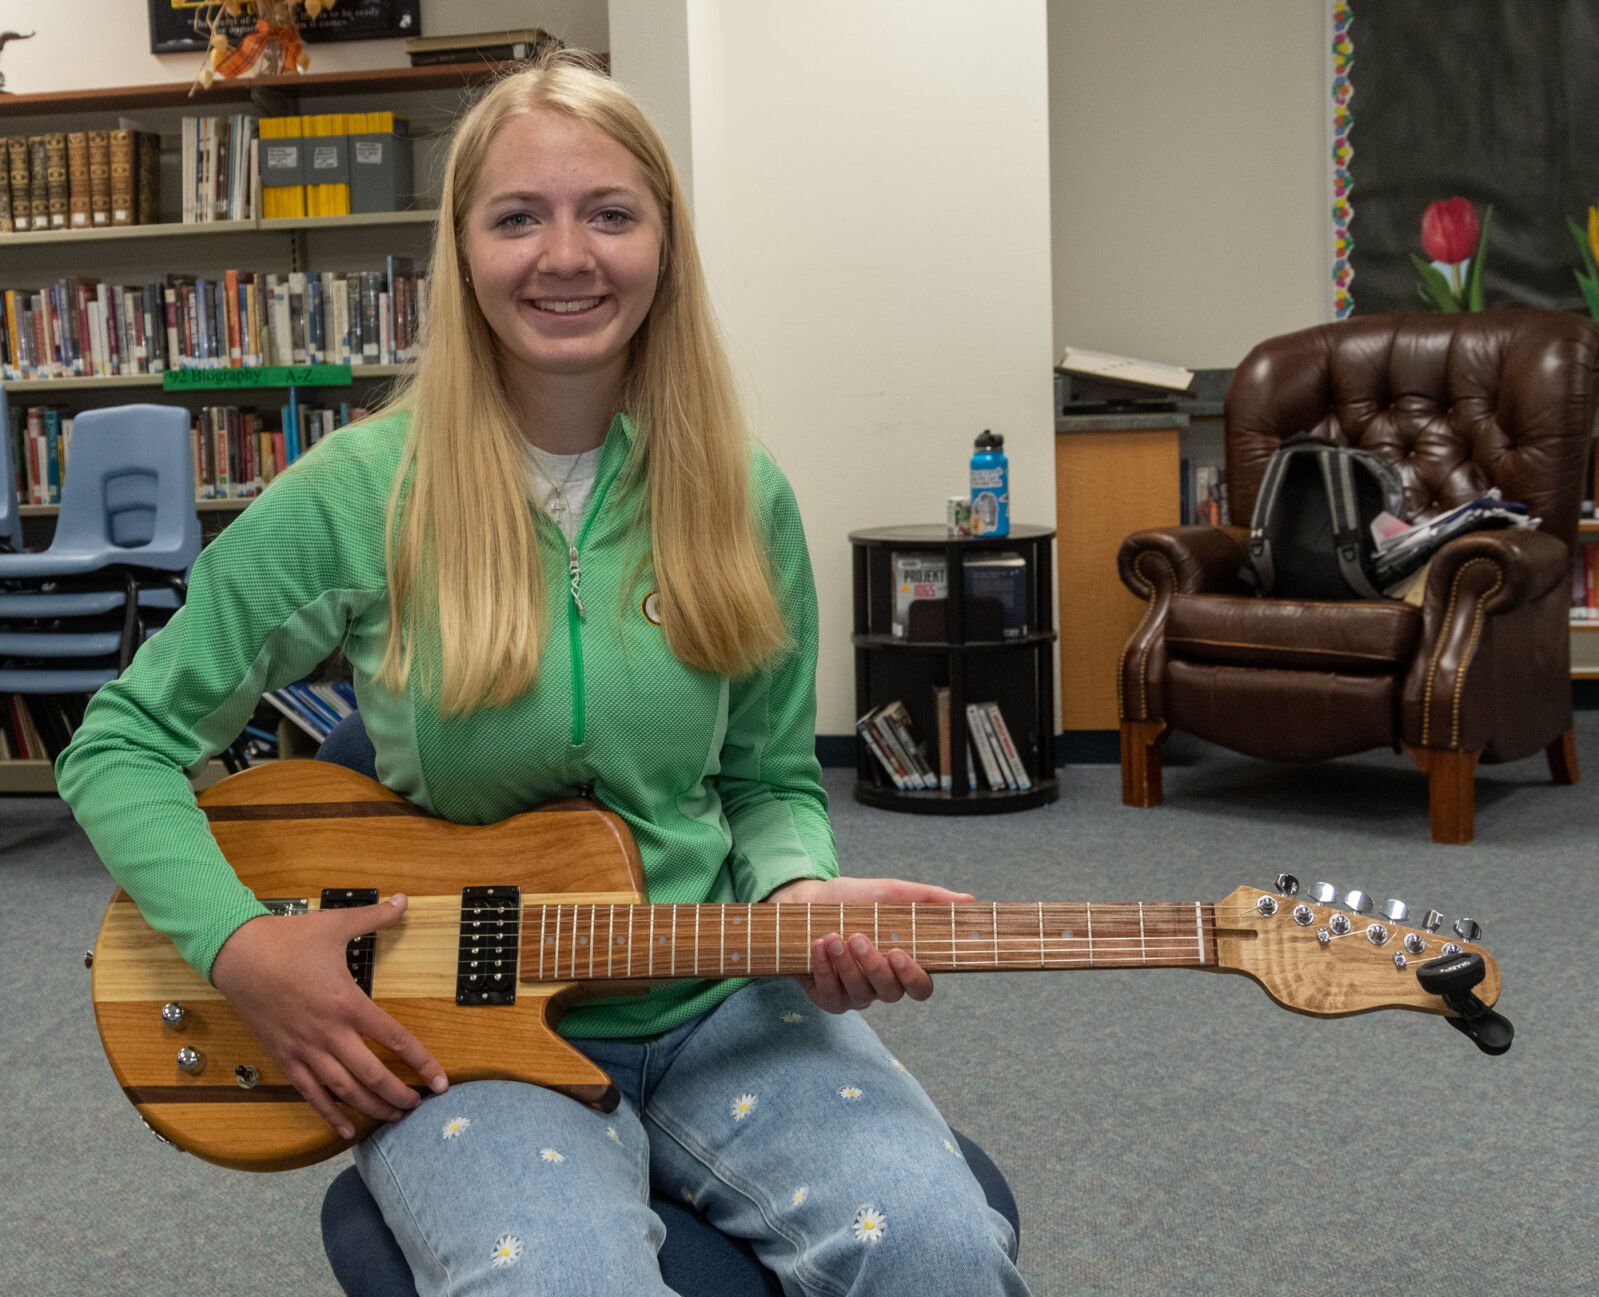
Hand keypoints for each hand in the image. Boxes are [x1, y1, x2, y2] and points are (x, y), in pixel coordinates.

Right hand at [209, 894, 447, 1139]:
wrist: (237, 954)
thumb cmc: (289, 939)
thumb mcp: (336, 924)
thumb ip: (375, 917)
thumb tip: (404, 899)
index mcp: (348, 1002)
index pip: (395, 1039)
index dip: (421, 1062)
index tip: (440, 1082)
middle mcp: (329, 1032)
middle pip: (372, 1075)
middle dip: (399, 1095)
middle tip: (419, 1107)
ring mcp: (304, 1048)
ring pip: (344, 1090)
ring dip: (371, 1107)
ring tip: (393, 1118)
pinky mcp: (283, 1057)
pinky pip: (310, 1093)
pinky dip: (330, 1114)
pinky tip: (347, 1130)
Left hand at [765, 876, 974, 1013]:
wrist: (804, 902)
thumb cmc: (851, 899)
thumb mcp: (888, 892)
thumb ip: (926, 899)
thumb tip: (969, 900)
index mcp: (902, 964)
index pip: (921, 987)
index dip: (913, 977)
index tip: (898, 953)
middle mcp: (882, 985)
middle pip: (891, 993)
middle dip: (872, 966)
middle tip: (857, 938)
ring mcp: (856, 995)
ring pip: (861, 995)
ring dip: (845, 965)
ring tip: (831, 937)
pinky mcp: (829, 998)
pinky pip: (832, 996)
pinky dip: (824, 971)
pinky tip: (818, 947)